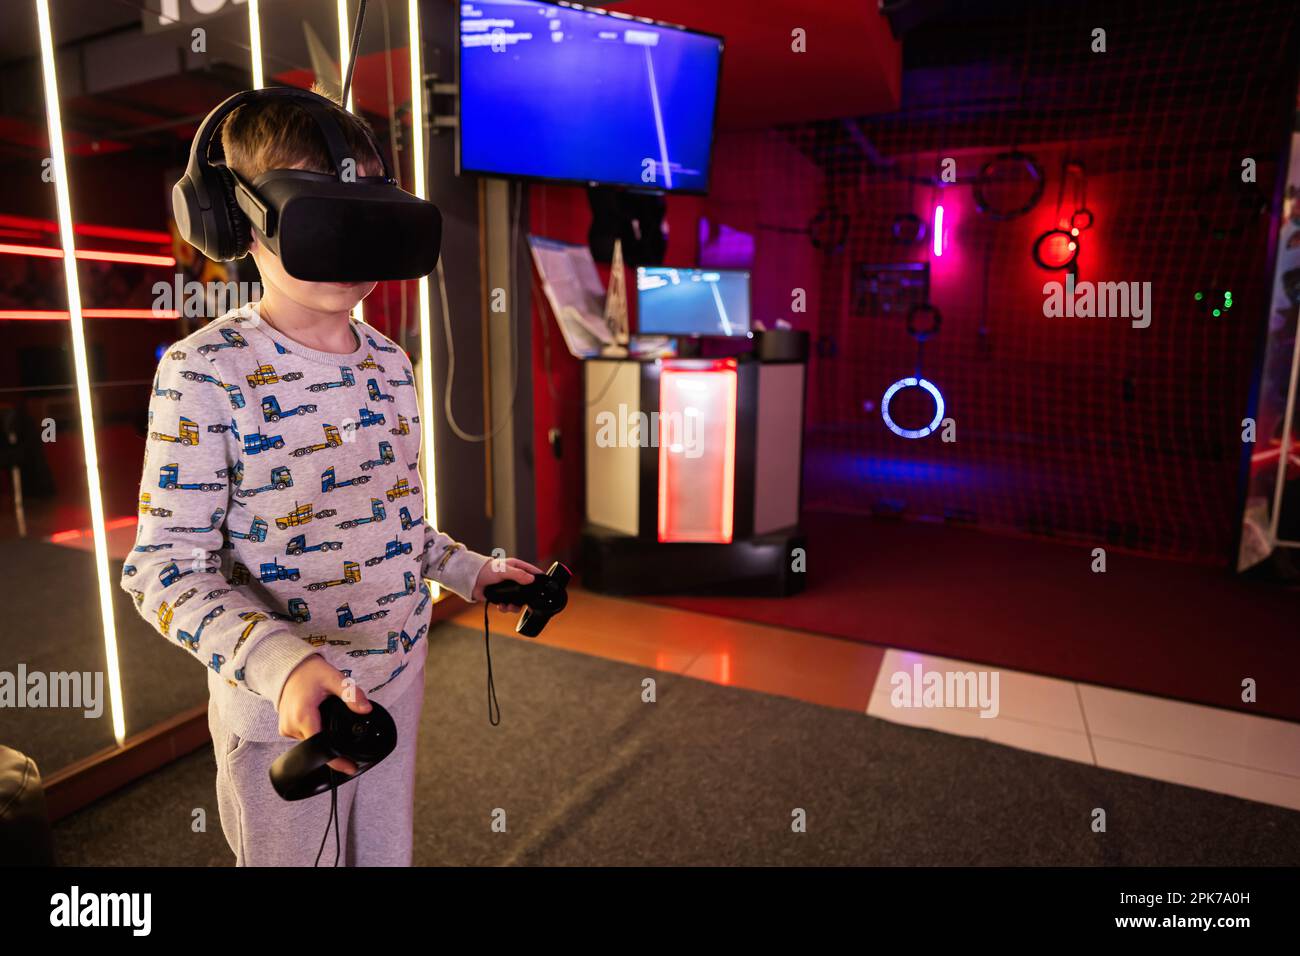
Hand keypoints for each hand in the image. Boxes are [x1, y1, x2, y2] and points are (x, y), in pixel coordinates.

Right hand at [277, 655, 370, 774]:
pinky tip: (321, 719)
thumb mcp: (334, 678)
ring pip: (311, 743)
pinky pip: (304, 738)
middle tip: (346, 733)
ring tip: (330, 717)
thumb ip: (351, 694)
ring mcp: (287, 729)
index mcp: (303, 716)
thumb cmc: (310, 672)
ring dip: (324, 736)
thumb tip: (366, 710)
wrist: (289, 668)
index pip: (320, 746)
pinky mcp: (286, 729)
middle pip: (318, 746)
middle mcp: (291, 727)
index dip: (336, 759)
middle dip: (333, 744)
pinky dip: (315, 732)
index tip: (349, 767)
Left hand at [473, 557, 543, 611]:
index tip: (544, 586)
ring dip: (515, 606)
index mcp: (517, 568)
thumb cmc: (486, 570)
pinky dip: (506, 608)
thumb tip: (531, 579)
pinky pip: (508, 605)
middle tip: (526, 604)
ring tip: (509, 606)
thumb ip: (518, 575)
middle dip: (526, 598)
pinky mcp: (502, 597)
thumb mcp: (504, 570)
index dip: (539, 578)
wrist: (471, 580)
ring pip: (519, 600)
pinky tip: (502, 606)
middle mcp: (515, 578)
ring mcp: (509, 588)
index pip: (533, 572)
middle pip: (528, 590)